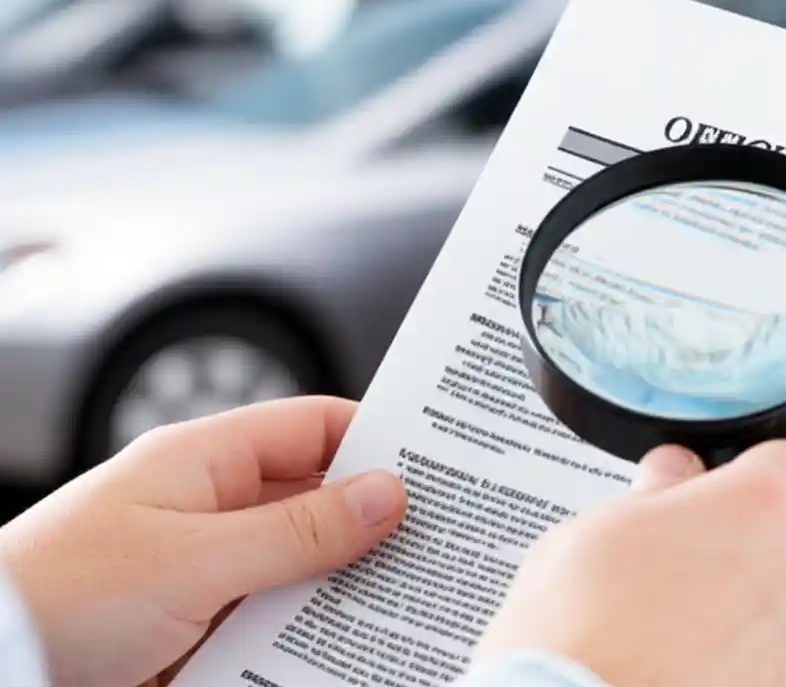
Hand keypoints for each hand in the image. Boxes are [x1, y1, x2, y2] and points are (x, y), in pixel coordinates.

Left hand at [0, 397, 407, 686]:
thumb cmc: (62, 595)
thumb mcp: (196, 560)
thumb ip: (299, 529)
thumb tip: (386, 494)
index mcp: (204, 458)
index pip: (313, 426)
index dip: (377, 438)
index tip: (438, 466)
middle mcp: (209, 503)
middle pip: (316, 497)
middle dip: (373, 520)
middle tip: (439, 541)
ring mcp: (204, 563)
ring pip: (301, 561)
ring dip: (343, 581)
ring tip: (405, 597)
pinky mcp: (197, 620)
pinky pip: (273, 612)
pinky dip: (308, 625)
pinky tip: (344, 643)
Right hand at [473, 441, 785, 686]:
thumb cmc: (576, 646)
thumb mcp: (594, 538)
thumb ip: (657, 498)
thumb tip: (673, 477)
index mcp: (763, 508)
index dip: (763, 492)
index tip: (738, 515)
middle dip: (764, 572)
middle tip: (698, 602)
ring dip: (778, 637)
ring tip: (703, 660)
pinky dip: (783, 685)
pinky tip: (721, 686)